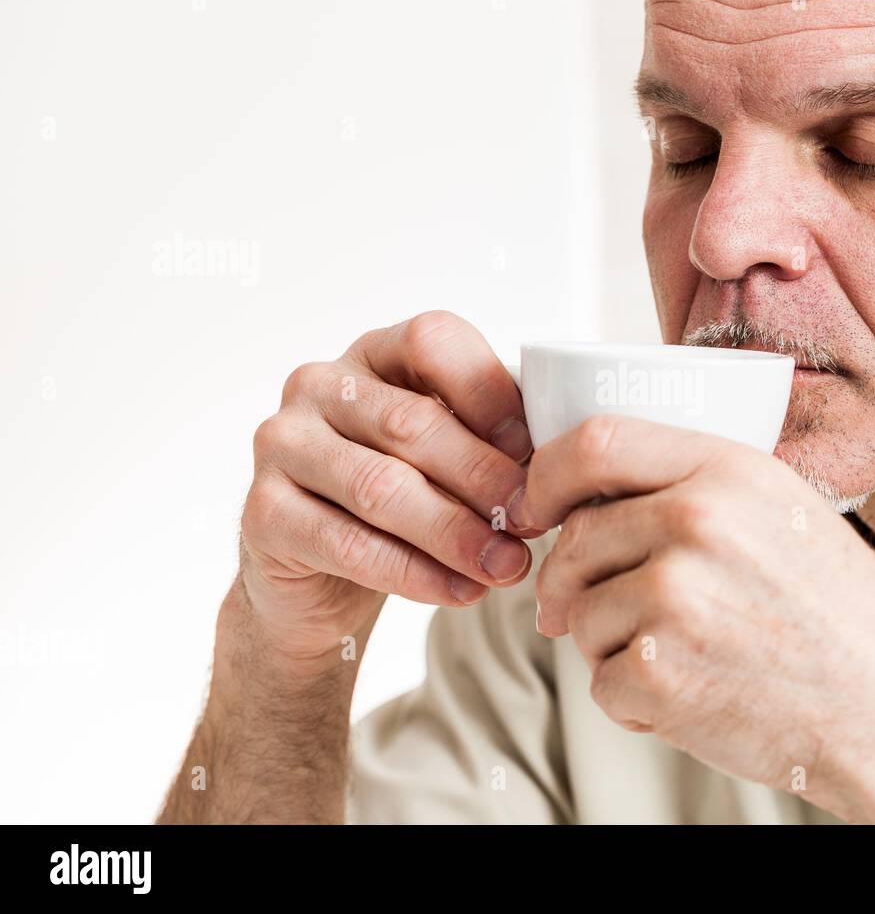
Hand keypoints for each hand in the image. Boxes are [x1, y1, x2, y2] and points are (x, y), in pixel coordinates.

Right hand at [237, 311, 537, 672]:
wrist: (317, 581)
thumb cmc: (400, 502)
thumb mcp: (447, 459)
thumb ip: (490, 442)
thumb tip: (556, 462)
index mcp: (373, 354)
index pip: (432, 340)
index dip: (489, 391)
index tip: (536, 450)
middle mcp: (319, 386)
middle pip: (413, 423)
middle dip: (485, 478)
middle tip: (536, 522)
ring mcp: (282, 445)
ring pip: (383, 488)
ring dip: (457, 533)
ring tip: (508, 566)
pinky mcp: (262, 512)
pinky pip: (350, 544)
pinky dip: (417, 573)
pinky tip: (462, 591)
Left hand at [512, 415, 874, 822]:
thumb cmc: (845, 616)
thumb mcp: (781, 512)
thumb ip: (691, 491)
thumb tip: (583, 505)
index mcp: (728, 470)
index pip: (594, 441)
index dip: (547, 476)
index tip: (536, 508)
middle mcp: (696, 521)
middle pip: (575, 538)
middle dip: (568, 582)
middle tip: (585, 612)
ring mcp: (676, 597)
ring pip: (580, 615)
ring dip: (610, 646)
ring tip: (687, 658)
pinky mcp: (661, 673)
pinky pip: (601, 682)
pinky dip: (633, 702)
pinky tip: (695, 697)